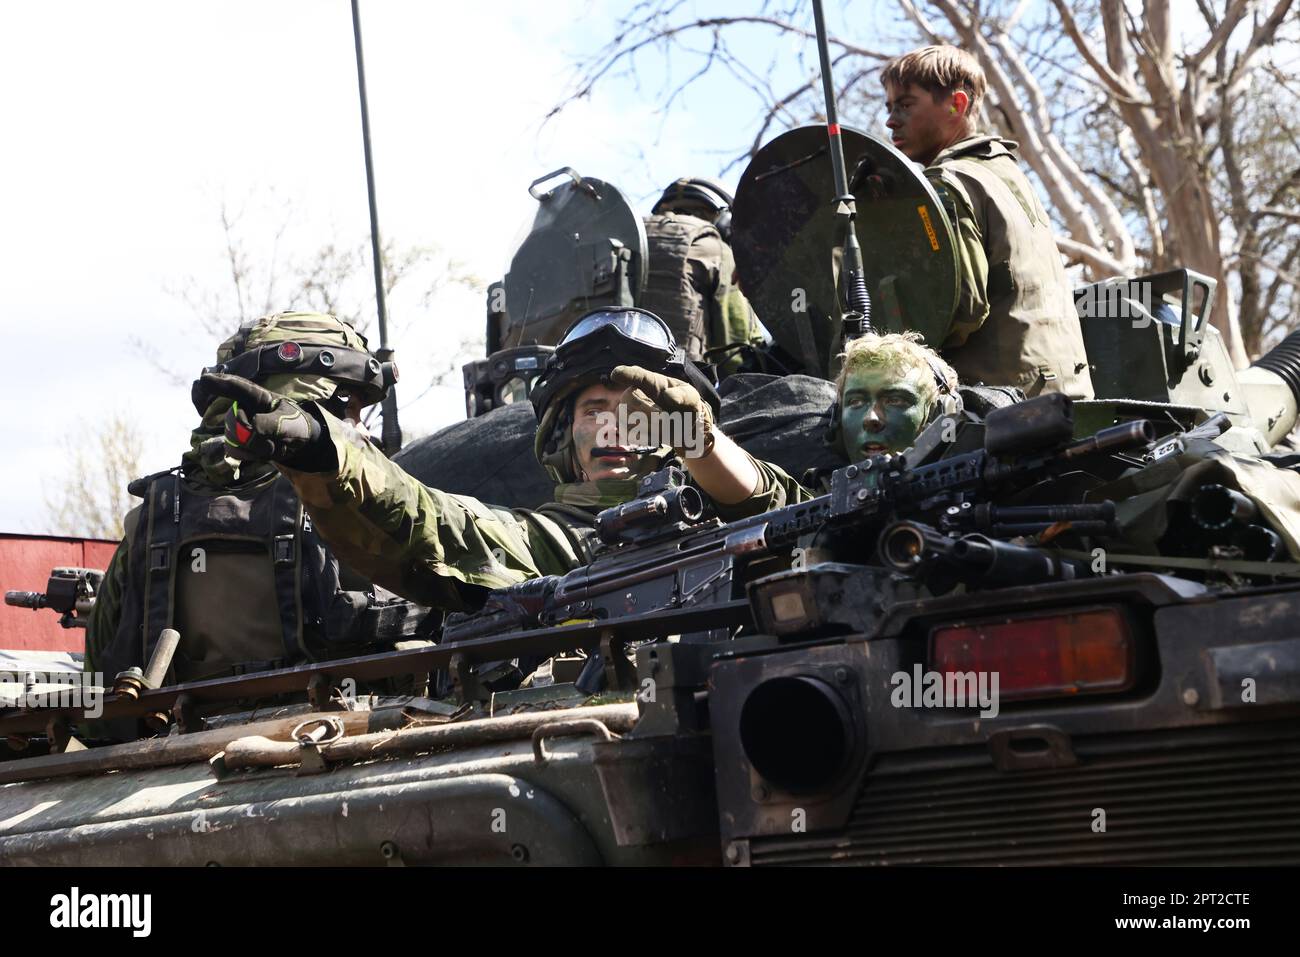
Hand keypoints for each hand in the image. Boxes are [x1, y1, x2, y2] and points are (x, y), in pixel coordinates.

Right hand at [200, 372, 321, 463]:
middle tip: (280, 441)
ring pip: (234, 441)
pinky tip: (265, 451)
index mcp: (257, 396)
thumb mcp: (291, 422)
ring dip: (260, 449)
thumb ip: (274, 424)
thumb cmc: (295, 424)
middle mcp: (242, 407)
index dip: (219, 383)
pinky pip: (235, 451)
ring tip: (276, 444)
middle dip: (257, 438)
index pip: (235, 387)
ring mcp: (236, 424)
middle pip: (234, 422)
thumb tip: (252, 427)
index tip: (204, 380)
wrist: (297, 441)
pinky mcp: (235, 440)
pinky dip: (253, 456)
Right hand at [608, 365, 714, 456]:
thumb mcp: (691, 397)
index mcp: (652, 382)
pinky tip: (657, 435)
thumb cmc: (686, 405)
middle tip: (664, 416)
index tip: (616, 374)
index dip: (625, 374)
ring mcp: (631, 410)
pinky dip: (645, 436)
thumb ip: (682, 395)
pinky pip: (629, 432)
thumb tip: (668, 396)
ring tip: (663, 426)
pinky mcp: (630, 426)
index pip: (637, 375)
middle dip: (645, 411)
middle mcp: (637, 393)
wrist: (685, 427)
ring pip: (626, 417)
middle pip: (627, 399)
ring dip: (647, 425)